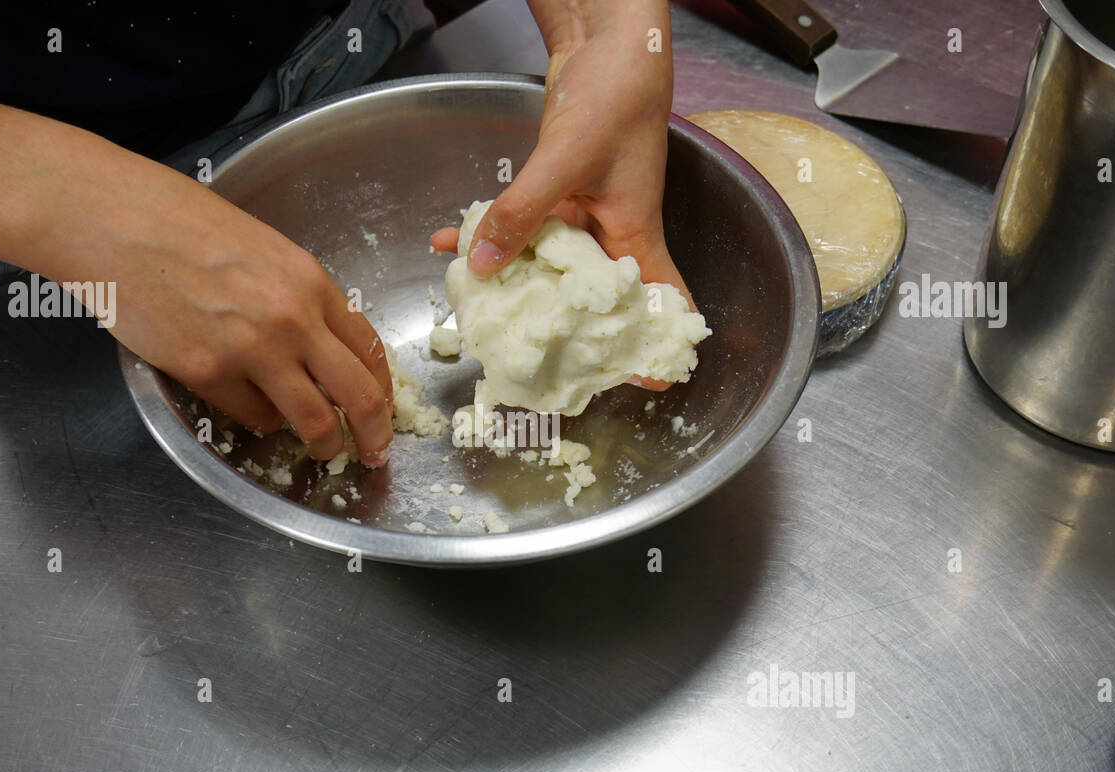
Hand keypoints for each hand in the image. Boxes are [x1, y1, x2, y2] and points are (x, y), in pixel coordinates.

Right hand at [49, 163, 395, 465]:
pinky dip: (260, 421)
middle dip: (373, 434)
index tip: (382, 410)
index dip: (382, 390)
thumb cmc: (177, 222)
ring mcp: (251, 349)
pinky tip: (253, 409)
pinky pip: (252, 416)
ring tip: (321, 450)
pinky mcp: (207, 372)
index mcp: (310, 281)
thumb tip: (321, 343)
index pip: (370, 350)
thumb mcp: (261, 247)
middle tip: (372, 452)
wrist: (112, 220)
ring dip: (323, 443)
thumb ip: (297, 294)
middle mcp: (292, 318)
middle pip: (358, 396)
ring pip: (312, 420)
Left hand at [431, 0, 689, 391]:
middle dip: (564, 333)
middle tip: (524, 361)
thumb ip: (522, 212)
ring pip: (549, 268)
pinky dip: (488, 235)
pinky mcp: (559, 194)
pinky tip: (451, 242)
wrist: (606, 43)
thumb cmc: (615, 97)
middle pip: (595, 300)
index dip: (651, 349)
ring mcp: (585, 216)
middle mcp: (614, 236)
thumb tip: (482, 264)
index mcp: (638, 237)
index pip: (663, 304)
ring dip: (513, 286)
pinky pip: (521, 227)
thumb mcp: (567, 159)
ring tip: (475, 312)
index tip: (634, 385)